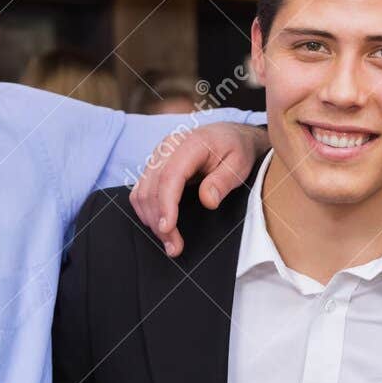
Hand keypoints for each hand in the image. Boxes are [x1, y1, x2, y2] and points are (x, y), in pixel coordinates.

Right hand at [130, 122, 267, 256]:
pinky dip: (147, 211)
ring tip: (170, 242)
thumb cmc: (236, 149)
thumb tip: (207, 200)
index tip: (167, 229)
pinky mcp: (154, 166)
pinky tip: (161, 226)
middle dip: (159, 222)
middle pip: (152, 188)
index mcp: (190, 144)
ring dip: (151, 220)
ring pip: (141, 192)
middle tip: (174, 247)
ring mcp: (158, 156)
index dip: (165, 205)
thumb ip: (224, 181)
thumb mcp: (240, 163)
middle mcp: (167, 148)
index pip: (169, 177)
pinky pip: (141, 191)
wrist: (230, 135)